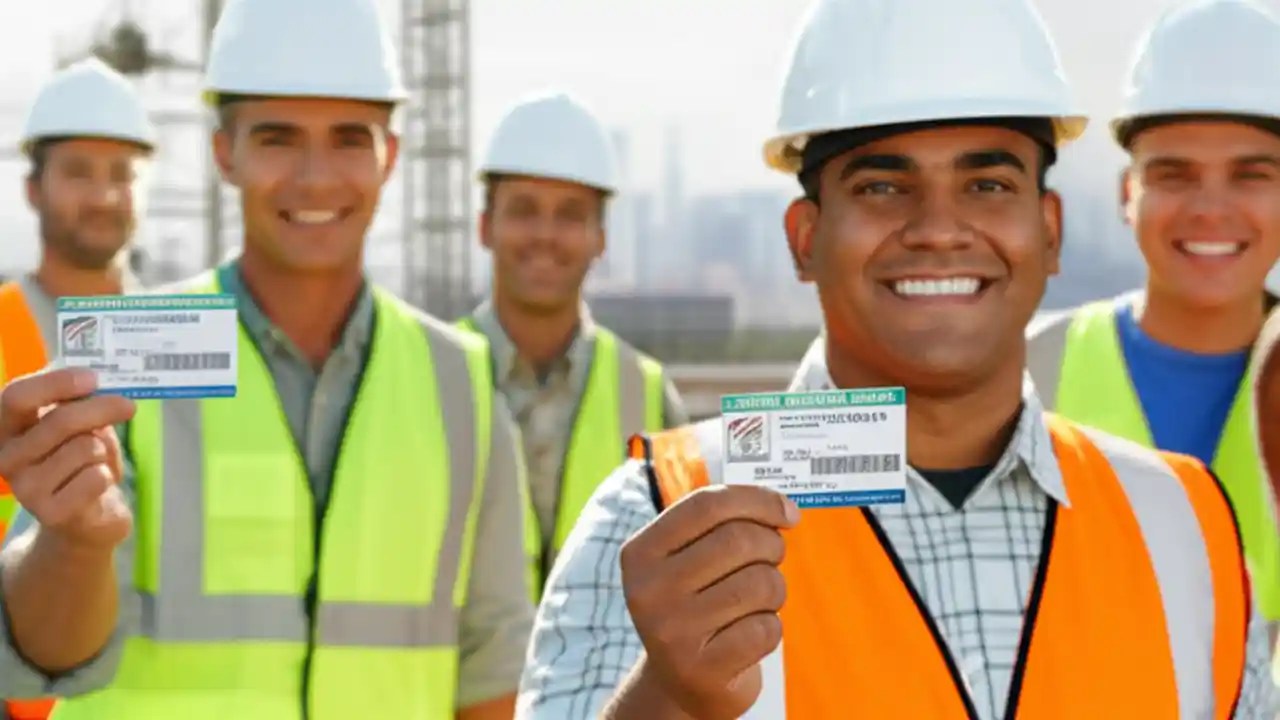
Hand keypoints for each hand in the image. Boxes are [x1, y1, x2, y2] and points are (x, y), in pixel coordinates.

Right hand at [0, 368, 134, 550]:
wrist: (88, 516)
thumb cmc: (81, 460)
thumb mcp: (78, 424)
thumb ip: (77, 400)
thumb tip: (96, 376)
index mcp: (7, 428)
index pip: (16, 397)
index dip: (55, 383)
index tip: (93, 378)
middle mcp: (7, 458)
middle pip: (59, 420)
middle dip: (101, 408)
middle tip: (128, 405)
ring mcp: (25, 489)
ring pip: (84, 448)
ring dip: (102, 450)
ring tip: (95, 461)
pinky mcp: (50, 513)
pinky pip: (95, 478)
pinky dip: (106, 475)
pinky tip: (96, 483)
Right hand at [619, 484, 798, 719]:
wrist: (680, 681)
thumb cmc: (697, 605)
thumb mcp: (689, 559)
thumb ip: (724, 524)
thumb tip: (785, 509)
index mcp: (641, 552)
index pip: (707, 505)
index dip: (757, 500)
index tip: (788, 512)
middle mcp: (649, 591)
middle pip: (739, 540)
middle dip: (772, 546)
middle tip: (772, 560)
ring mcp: (672, 633)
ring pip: (760, 583)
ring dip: (774, 589)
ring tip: (757, 602)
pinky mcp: (702, 670)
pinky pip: (766, 628)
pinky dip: (771, 627)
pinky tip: (749, 634)